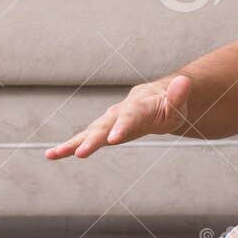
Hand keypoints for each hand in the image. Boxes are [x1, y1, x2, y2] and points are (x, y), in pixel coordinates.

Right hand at [43, 74, 193, 159]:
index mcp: (137, 108)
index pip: (129, 118)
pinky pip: (84, 139)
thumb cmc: (168, 105)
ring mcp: (107, 122)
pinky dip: (68, 146)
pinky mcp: (101, 131)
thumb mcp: (178, 103)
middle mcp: (117, 113)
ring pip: (88, 133)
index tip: (113, 139)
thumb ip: (178, 95)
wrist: (153, 99)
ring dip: (72, 144)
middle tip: (80, 153)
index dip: (122, 127)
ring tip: (54, 154)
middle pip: (103, 127)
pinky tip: (52, 155)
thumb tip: (185, 82)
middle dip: (92, 140)